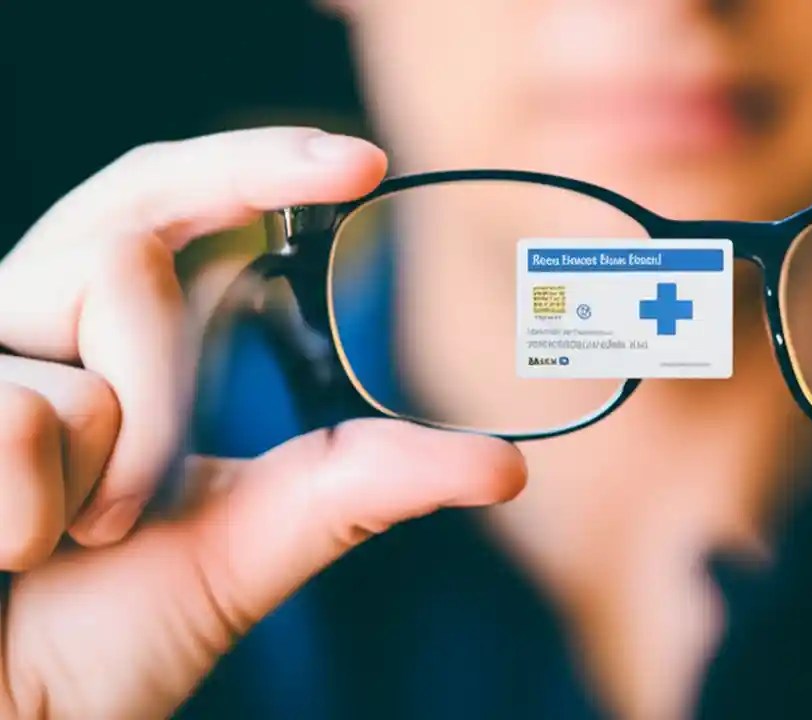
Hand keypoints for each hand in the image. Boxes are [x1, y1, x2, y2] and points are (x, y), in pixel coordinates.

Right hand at [0, 128, 526, 719]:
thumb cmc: (92, 644)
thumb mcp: (246, 548)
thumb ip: (359, 487)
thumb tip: (504, 464)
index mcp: (103, 354)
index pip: (168, 217)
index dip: (257, 167)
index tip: (364, 164)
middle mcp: (29, 333)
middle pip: (143, 201)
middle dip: (250, 177)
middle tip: (356, 165)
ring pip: (110, 285)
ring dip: (131, 440)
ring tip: (77, 540)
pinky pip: (24, 407)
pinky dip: (41, 505)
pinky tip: (8, 558)